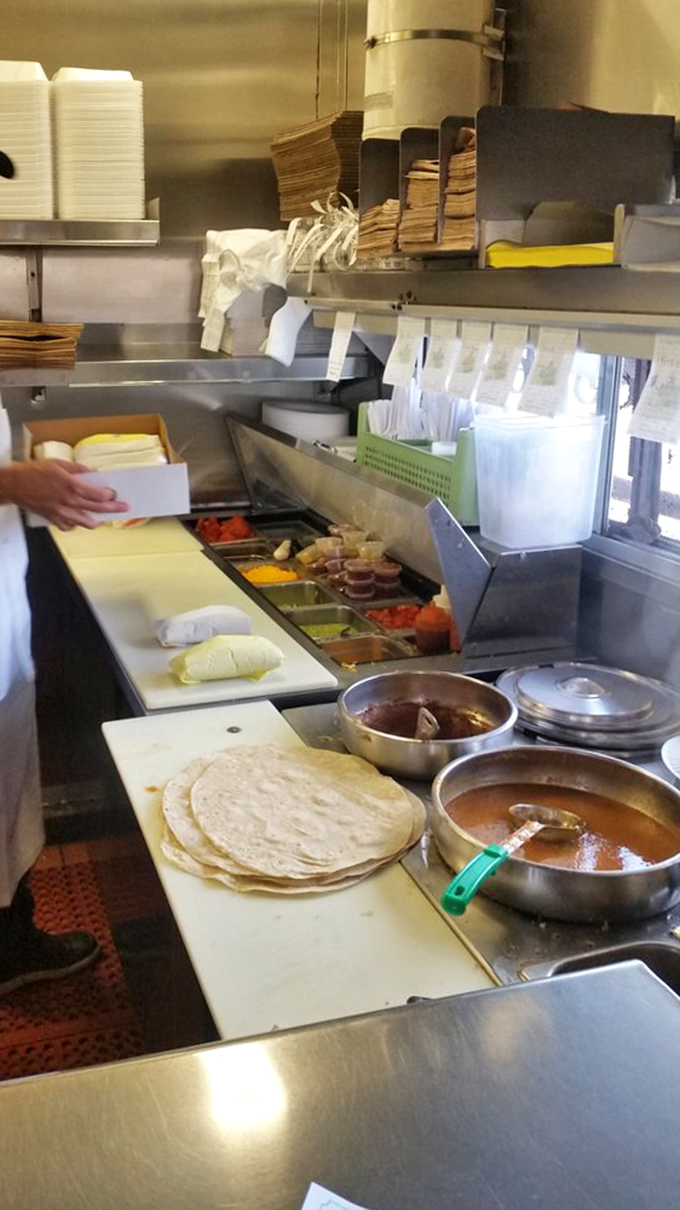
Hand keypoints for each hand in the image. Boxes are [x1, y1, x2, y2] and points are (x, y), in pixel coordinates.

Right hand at [0, 460, 128, 530]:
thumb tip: (93, 473)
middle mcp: (69, 501)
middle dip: (113, 509)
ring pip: (85, 522)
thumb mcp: (58, 463)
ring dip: (97, 521)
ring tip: (103, 519)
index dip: (109, 495)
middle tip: (124, 508)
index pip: (98, 494)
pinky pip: (69, 526)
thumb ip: (78, 469)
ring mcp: (61, 512)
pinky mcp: (53, 519)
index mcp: (71, 485)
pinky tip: (78, 520)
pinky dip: (75, 524)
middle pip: (97, 508)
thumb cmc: (34, 471)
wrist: (15, 484)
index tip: (114, 493)